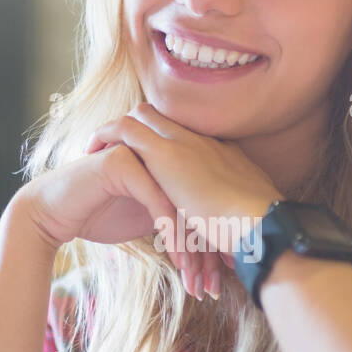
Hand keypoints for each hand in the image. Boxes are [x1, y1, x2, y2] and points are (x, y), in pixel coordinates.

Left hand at [85, 102, 279, 294]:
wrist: (259, 222)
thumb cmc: (257, 231)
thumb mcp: (243, 218)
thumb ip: (229, 217)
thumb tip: (226, 235)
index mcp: (224, 155)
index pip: (190, 137)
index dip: (168, 141)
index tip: (153, 158)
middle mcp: (203, 141)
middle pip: (164, 117)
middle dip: (139, 126)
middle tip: (118, 143)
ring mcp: (185, 142)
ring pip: (143, 115)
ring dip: (119, 128)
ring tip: (98, 145)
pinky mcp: (165, 153)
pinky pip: (125, 129)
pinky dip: (107, 134)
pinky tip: (93, 148)